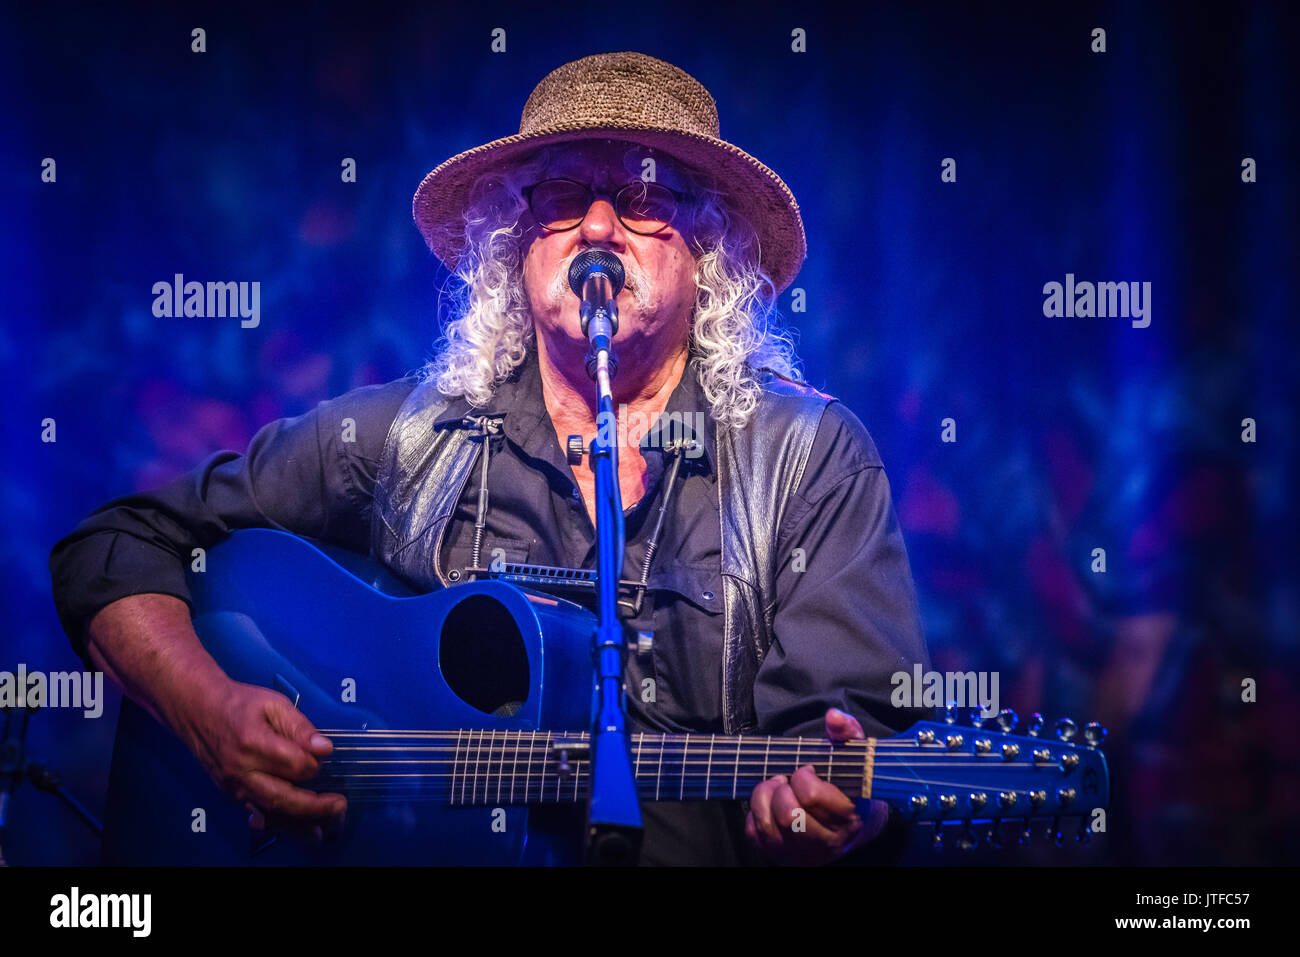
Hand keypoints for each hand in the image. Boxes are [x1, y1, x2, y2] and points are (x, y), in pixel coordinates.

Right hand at [178, 677, 346, 842]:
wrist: (197, 712)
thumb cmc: (239, 704)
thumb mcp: (273, 703)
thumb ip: (300, 727)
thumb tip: (325, 749)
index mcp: (252, 743)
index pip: (292, 764)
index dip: (313, 763)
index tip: (324, 756)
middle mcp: (240, 771)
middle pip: (281, 796)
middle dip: (315, 806)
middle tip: (340, 806)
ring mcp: (233, 787)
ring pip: (270, 812)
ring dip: (300, 825)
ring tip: (326, 829)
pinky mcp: (231, 795)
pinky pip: (259, 814)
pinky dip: (282, 824)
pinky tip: (301, 830)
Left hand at [744, 707, 889, 864]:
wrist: (850, 822)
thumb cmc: (848, 785)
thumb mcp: (854, 756)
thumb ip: (847, 733)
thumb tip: (832, 716)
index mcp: (848, 819)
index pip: (811, 796)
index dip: (803, 777)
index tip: (807, 771)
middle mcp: (827, 843)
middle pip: (789, 816)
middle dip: (782, 790)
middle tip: (788, 780)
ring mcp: (804, 854)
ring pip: (769, 828)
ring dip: (764, 799)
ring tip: (776, 788)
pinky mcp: (782, 857)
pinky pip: (755, 834)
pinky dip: (755, 814)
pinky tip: (769, 804)